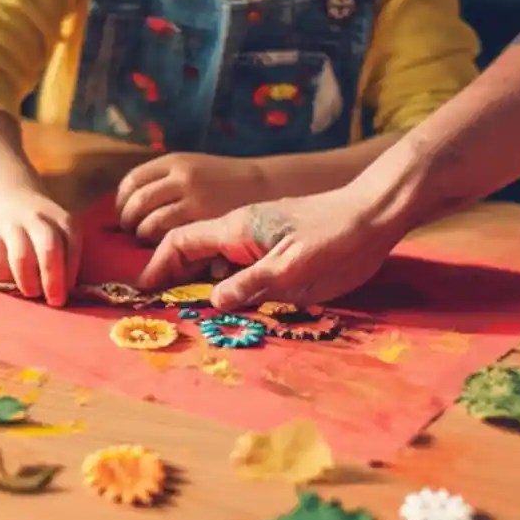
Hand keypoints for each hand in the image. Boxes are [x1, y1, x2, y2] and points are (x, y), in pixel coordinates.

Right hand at [0, 193, 81, 306]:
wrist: (11, 199)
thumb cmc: (45, 232)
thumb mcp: (63, 235)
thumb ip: (66, 260)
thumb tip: (63, 294)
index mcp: (63, 220)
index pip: (72, 247)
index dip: (70, 274)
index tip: (67, 292)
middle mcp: (37, 219)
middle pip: (48, 249)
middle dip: (52, 280)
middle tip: (54, 301)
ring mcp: (11, 225)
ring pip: (21, 259)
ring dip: (29, 283)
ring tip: (31, 292)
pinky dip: (5, 280)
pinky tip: (11, 282)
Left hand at [116, 153, 269, 242]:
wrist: (263, 184)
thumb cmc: (224, 181)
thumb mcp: (193, 167)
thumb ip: (165, 180)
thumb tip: (130, 204)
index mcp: (175, 161)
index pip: (133, 180)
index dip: (121, 200)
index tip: (123, 212)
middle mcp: (181, 176)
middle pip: (137, 202)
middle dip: (128, 220)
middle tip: (130, 231)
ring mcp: (193, 199)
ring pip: (150, 222)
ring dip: (143, 234)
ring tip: (146, 239)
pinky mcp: (204, 219)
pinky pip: (170, 235)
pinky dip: (160, 243)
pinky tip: (164, 244)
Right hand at [137, 189, 403, 309]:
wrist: (376, 212)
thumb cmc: (337, 237)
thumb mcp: (295, 267)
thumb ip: (252, 283)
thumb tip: (213, 300)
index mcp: (238, 229)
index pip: (182, 242)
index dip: (158, 266)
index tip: (143, 291)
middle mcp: (243, 231)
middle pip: (193, 250)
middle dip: (171, 275)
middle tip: (158, 305)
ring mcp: (261, 237)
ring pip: (216, 258)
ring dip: (197, 280)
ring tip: (185, 306)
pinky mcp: (279, 247)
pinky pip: (239, 264)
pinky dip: (225, 281)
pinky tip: (230, 300)